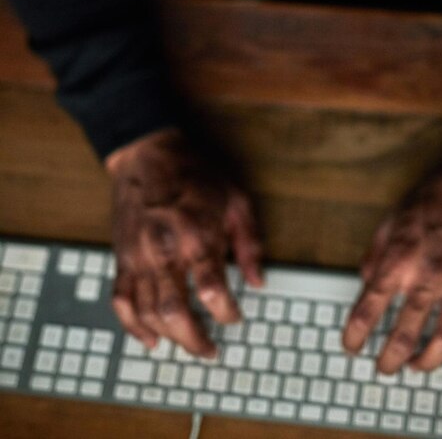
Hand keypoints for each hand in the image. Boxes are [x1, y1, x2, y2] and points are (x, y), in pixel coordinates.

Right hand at [105, 128, 261, 356]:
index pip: (213, 294)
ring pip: (148, 315)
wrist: (147, 153)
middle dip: (196, 340)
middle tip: (211, 350)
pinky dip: (133, 327)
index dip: (227, 314)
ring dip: (169, 338)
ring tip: (188, 345)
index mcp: (197, 238)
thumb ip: (250, 243)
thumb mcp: (236, 199)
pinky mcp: (122, 258)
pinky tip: (149, 339)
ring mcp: (139, 258)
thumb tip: (257, 281)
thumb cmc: (194, 174)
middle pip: (175, 315)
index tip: (235, 317)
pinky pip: (121, 302)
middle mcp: (165, 253)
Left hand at [342, 158, 441, 372]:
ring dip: (428, 362)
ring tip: (417, 366)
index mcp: (400, 260)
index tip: (351, 346)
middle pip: (405, 336)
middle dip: (390, 360)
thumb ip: (376, 253)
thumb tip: (366, 281)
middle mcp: (429, 278)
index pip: (368, 310)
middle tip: (384, 367)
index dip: (354, 335)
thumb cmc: (438, 194)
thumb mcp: (393, 217)